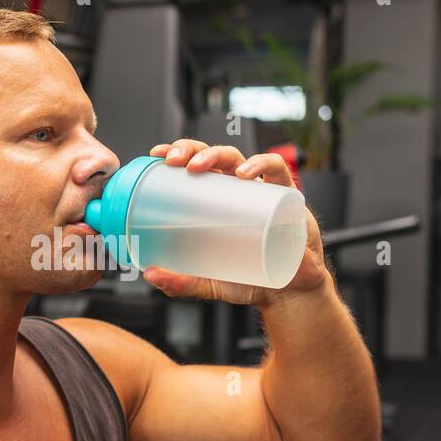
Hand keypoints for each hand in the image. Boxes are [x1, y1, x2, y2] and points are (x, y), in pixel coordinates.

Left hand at [141, 139, 328, 305]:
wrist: (289, 290)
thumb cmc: (251, 278)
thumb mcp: (212, 282)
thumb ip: (184, 282)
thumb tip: (151, 275)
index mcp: (215, 200)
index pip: (193, 165)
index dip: (176, 152)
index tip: (156, 154)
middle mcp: (235, 189)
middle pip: (211, 155)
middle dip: (190, 149)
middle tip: (174, 161)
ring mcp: (260, 190)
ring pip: (237, 157)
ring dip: (215, 154)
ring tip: (199, 166)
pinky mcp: (286, 195)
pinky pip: (275, 169)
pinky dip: (261, 164)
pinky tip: (245, 174)